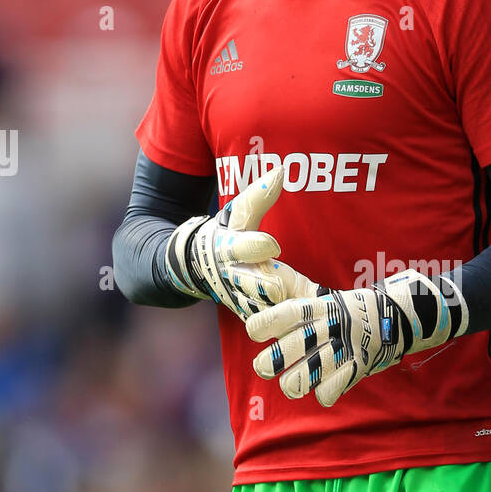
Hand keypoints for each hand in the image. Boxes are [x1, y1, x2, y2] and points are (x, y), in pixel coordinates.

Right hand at [164, 167, 314, 319]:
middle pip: (258, 285)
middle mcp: (232, 276)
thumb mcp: (236, 214)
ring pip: (264, 308)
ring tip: (294, 299)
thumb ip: (258, 196)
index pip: (242, 247)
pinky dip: (281, 319)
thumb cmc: (224, 233)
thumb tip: (281, 170)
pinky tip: (295, 315)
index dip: (257, 246)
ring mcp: (237, 298)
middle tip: (284, 283)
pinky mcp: (245, 314)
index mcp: (228, 248)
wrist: (194, 267)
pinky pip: (268, 321)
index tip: (272, 245)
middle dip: (271, 284)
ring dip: (280, 305)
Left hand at [246, 268, 468, 406]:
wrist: (393, 317)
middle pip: (290, 349)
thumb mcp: (319, 295)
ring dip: (293, 383)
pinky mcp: (357, 367)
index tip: (254, 333)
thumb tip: (261, 279)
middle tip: (264, 367)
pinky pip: (329, 391)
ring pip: (305, 376)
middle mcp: (329, 327)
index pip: (285, 313)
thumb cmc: (344, 308)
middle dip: (269, 363)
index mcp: (317, 307)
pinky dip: (323, 393)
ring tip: (291, 383)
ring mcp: (345, 348)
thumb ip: (291, 292)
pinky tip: (322, 387)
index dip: (264, 325)